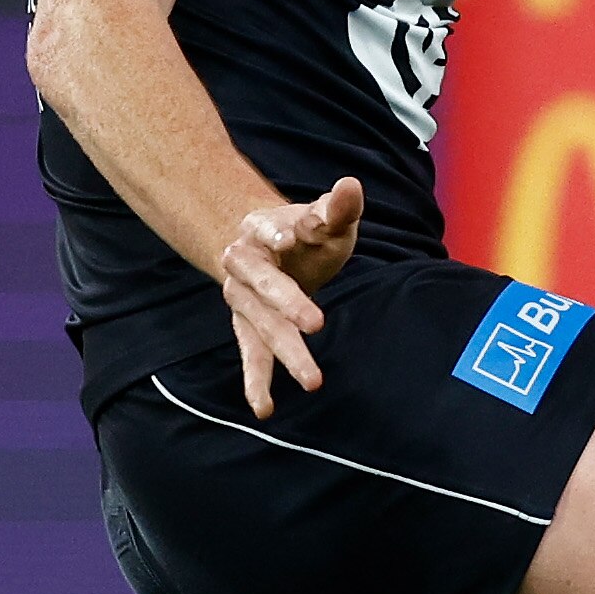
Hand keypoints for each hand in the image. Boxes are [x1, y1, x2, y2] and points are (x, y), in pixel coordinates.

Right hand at [221, 174, 360, 416]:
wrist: (269, 248)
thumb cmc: (304, 233)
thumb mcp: (324, 218)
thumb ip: (337, 207)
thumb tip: (351, 185)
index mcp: (260, 229)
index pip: (267, 230)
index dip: (274, 232)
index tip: (288, 238)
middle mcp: (244, 265)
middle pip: (263, 285)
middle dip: (288, 303)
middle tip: (316, 323)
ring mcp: (243, 300)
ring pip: (261, 326)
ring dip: (285, 353)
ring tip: (313, 381)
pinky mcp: (248, 327)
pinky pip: (251, 354)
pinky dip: (255, 381)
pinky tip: (264, 408)